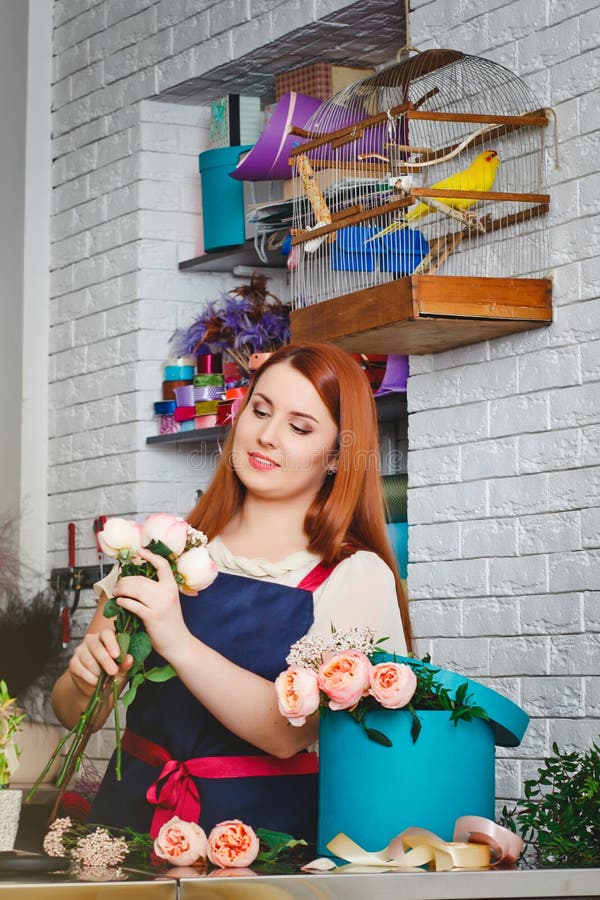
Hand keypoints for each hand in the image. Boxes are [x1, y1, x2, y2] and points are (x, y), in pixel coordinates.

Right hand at [69, 626, 132, 698]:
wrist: (96, 685)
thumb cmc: (111, 671)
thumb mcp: (121, 668)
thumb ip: (125, 663)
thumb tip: (129, 658)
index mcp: (105, 636)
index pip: (106, 634)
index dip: (111, 643)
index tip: (117, 655)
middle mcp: (91, 640)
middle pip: (96, 647)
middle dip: (105, 660)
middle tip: (113, 671)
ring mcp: (80, 650)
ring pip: (88, 660)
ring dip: (98, 673)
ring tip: (106, 680)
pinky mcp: (73, 662)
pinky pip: (81, 670)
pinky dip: (91, 679)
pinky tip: (97, 683)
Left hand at [112, 547, 189, 661]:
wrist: (178, 642)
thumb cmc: (171, 623)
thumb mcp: (169, 602)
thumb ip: (157, 591)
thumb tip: (137, 580)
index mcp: (172, 587)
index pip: (162, 565)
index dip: (150, 556)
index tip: (140, 552)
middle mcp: (167, 593)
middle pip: (141, 578)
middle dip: (125, 580)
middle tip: (117, 584)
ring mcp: (160, 604)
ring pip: (135, 589)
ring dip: (121, 589)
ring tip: (116, 593)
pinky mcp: (152, 617)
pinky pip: (133, 605)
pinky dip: (123, 602)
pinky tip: (119, 603)